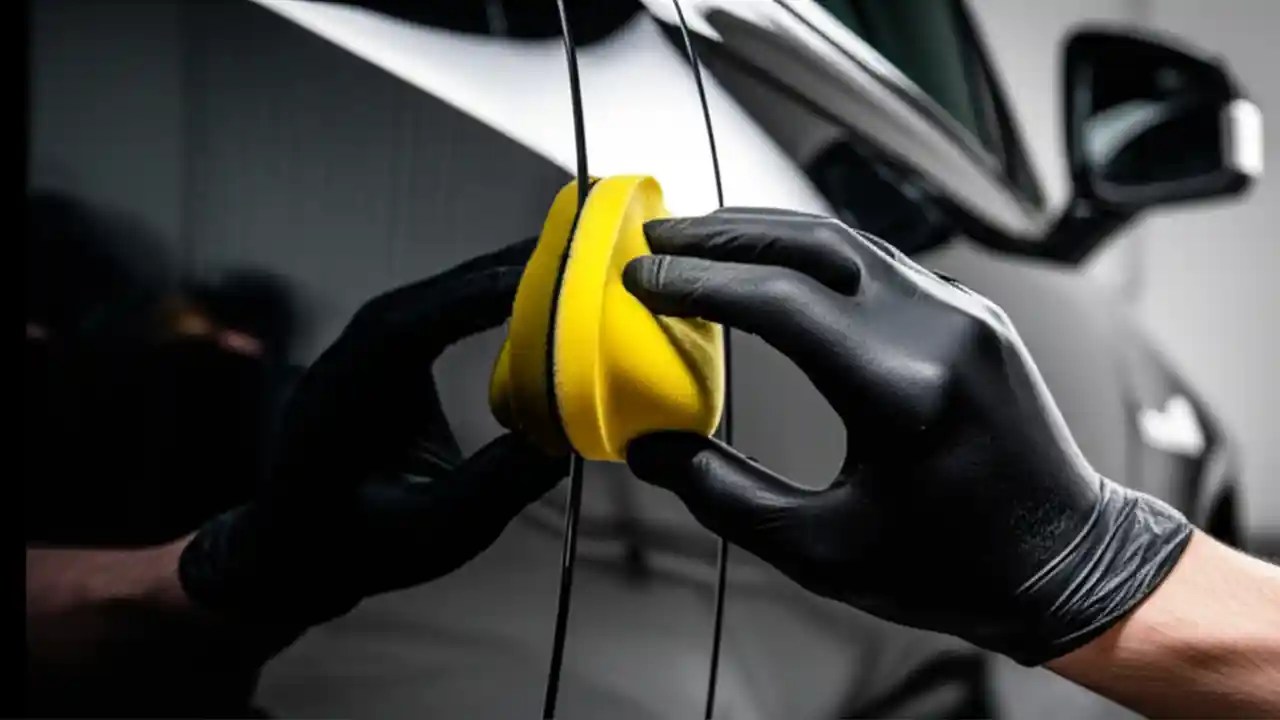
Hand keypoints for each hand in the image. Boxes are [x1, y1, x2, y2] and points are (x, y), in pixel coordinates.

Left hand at [178, 240, 565, 651]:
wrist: (298, 552)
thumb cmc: (359, 549)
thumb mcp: (435, 533)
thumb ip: (497, 485)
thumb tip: (570, 440)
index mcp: (344, 396)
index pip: (407, 327)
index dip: (471, 298)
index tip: (539, 278)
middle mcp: (351, 358)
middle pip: (427, 296)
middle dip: (497, 271)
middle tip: (577, 250)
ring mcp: (365, 353)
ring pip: (434, 298)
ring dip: (494, 278)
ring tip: (567, 263)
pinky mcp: (386, 359)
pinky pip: (436, 315)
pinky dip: (483, 300)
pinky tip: (530, 296)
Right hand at [622, 208, 1191, 664]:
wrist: (1064, 561)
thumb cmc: (954, 568)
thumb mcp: (821, 550)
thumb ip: (723, 494)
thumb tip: (653, 450)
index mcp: (901, 391)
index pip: (776, 301)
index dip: (696, 281)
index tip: (642, 277)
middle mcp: (938, 331)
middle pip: (810, 244)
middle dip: (721, 234)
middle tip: (658, 235)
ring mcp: (963, 313)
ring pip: (847, 240)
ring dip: (767, 233)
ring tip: (703, 240)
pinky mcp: (972, 314)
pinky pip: (882, 261)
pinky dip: (816, 252)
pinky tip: (776, 265)